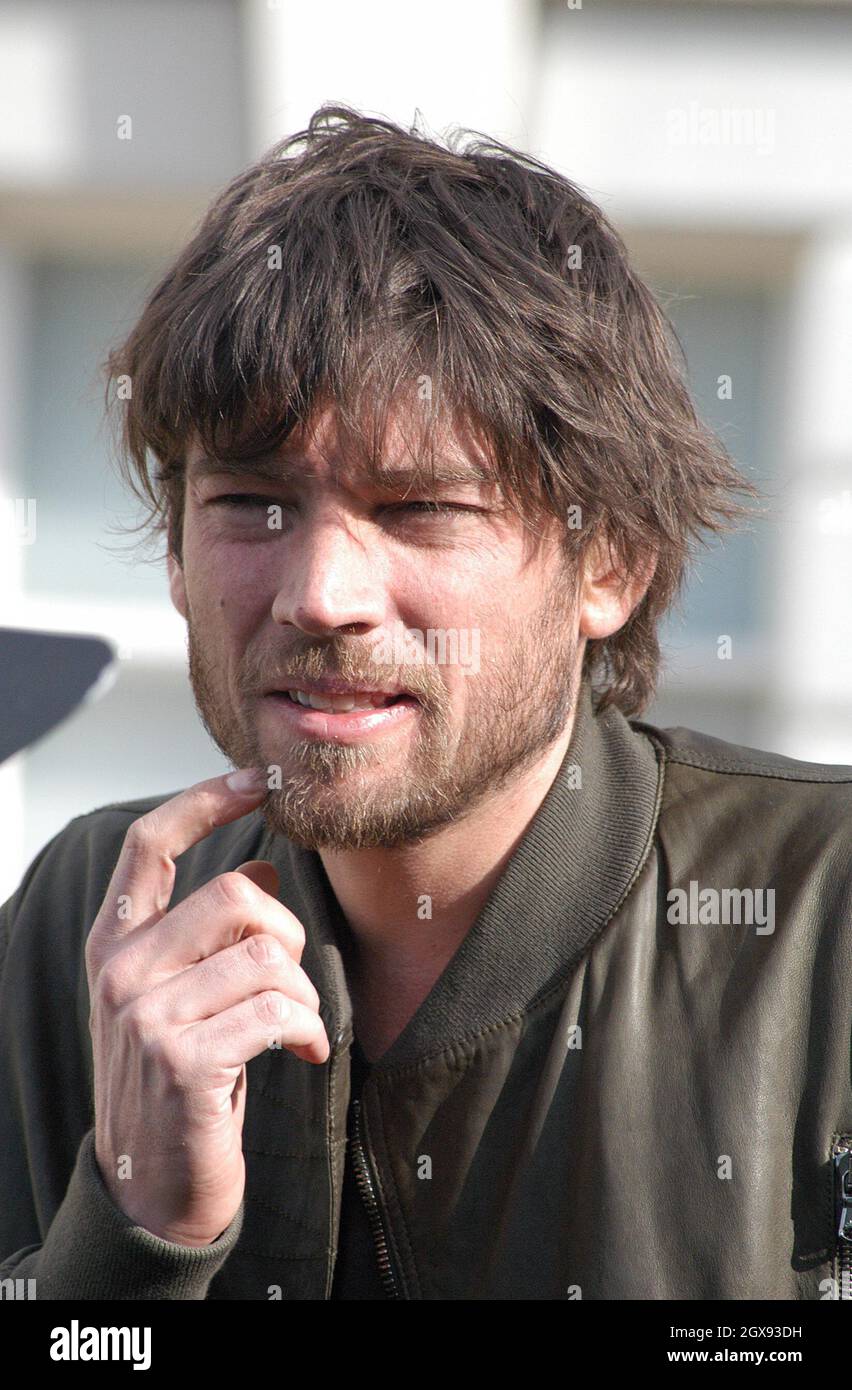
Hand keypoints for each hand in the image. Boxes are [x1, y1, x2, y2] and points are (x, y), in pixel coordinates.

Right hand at [85, 769, 328, 1245]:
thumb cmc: (179, 1082)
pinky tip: (303, 1053)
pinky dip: (309, 1030)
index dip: (204, 799)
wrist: (150, 1190)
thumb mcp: (177, 997)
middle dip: (289, 929)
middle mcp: (120, 971)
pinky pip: (279, 1009)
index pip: (148, 844)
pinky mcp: (183, 1060)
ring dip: (305, 993)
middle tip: (292, 980)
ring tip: (296, 1026)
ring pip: (270, 954)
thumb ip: (206, 934)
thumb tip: (261, 864)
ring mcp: (146, 1015)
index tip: (254, 780)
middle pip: (235, 891)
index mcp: (114, 944)